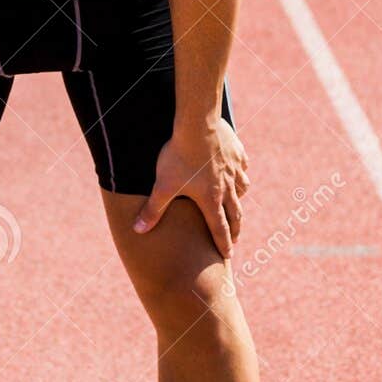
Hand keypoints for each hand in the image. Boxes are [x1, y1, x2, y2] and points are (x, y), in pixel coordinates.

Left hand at [133, 117, 249, 257]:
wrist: (197, 125)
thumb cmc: (179, 157)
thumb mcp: (163, 185)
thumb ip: (152, 210)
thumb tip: (138, 230)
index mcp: (211, 199)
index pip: (219, 228)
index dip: (223, 244)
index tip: (228, 256)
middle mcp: (227, 187)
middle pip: (235, 214)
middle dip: (235, 229)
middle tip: (235, 238)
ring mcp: (234, 169)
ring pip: (243, 189)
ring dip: (240, 200)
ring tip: (237, 205)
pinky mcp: (237, 152)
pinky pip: (243, 166)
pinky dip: (242, 172)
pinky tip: (239, 170)